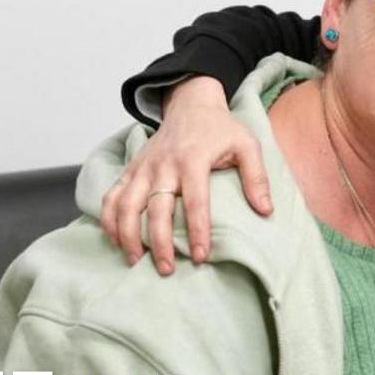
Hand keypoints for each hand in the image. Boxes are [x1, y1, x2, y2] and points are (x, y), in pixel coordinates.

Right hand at [100, 76, 271, 274]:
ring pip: (126, 205)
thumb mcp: (247, 144)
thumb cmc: (221, 128)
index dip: (196, 230)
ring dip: (127, 235)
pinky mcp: (131, 169)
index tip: (199, 256)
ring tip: (136, 262)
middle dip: (158, 242)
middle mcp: (164, 165)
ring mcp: (143, 167)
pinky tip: (115, 241)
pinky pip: (112, 196)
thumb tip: (265, 211)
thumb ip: (257, 177)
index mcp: (193, 160)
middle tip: (167, 269)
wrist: (191, 104)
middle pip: (155, 209)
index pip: (195, 201)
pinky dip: (108, 219)